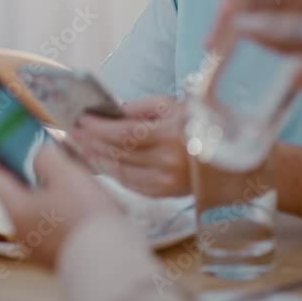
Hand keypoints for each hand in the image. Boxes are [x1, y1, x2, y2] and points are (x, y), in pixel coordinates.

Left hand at [0, 143, 121, 267]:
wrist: (108, 261)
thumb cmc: (82, 213)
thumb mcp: (65, 174)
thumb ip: (45, 157)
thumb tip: (36, 153)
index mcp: (14, 208)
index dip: (0, 158)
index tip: (13, 146)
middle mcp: (18, 231)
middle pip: (14, 196)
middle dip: (28, 178)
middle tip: (48, 164)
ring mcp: (35, 249)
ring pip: (33, 214)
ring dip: (45, 198)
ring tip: (69, 186)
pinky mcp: (53, 259)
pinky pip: (48, 230)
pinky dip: (56, 217)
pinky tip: (77, 211)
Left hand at [69, 96, 188, 196]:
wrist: (229, 155)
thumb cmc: (199, 124)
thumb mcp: (174, 106)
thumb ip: (141, 107)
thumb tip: (112, 111)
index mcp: (172, 135)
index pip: (126, 133)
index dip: (100, 128)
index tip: (81, 120)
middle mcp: (169, 162)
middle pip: (119, 153)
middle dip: (91, 142)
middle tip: (71, 133)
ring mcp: (167, 182)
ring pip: (121, 171)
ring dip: (96, 159)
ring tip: (78, 147)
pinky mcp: (165, 194)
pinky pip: (131, 184)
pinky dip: (112, 173)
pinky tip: (98, 163)